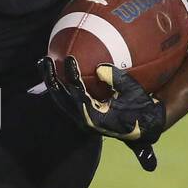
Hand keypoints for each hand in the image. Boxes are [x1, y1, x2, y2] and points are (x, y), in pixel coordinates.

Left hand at [40, 56, 165, 171]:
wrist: (144, 128)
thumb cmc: (141, 108)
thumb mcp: (133, 92)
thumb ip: (117, 79)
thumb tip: (99, 68)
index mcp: (95, 117)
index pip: (77, 95)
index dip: (72, 76)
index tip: (69, 59)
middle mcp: (84, 120)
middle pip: (60, 99)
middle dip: (51, 79)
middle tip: (45, 60)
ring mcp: (81, 118)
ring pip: (60, 100)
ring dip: (51, 82)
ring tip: (44, 63)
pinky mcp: (81, 115)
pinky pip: (66, 100)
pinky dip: (59, 86)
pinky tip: (55, 71)